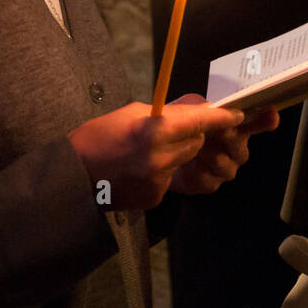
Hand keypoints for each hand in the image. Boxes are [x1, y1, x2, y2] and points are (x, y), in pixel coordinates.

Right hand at [67, 99, 244, 209]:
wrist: (72, 178)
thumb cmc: (97, 137)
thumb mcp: (131, 114)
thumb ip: (166, 114)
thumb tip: (194, 110)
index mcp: (156, 132)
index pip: (201, 122)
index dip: (221, 118)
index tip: (236, 114)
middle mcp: (162, 158)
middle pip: (197, 142)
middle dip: (192, 134)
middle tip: (172, 129)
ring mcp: (159, 181)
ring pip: (185, 160)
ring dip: (176, 153)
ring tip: (148, 151)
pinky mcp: (155, 197)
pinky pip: (170, 178)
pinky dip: (162, 171)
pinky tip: (140, 169)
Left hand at [167, 99, 279, 194]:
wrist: (156, 151)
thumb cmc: (175, 128)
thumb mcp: (187, 109)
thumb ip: (209, 109)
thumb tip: (229, 112)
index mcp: (233, 125)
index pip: (257, 122)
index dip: (265, 120)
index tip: (271, 115)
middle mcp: (234, 148)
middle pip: (242, 150)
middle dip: (228, 140)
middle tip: (217, 132)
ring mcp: (224, 167)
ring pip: (227, 168)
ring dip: (208, 157)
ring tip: (193, 150)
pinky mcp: (209, 183)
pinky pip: (210, 181)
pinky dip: (196, 173)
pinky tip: (187, 165)